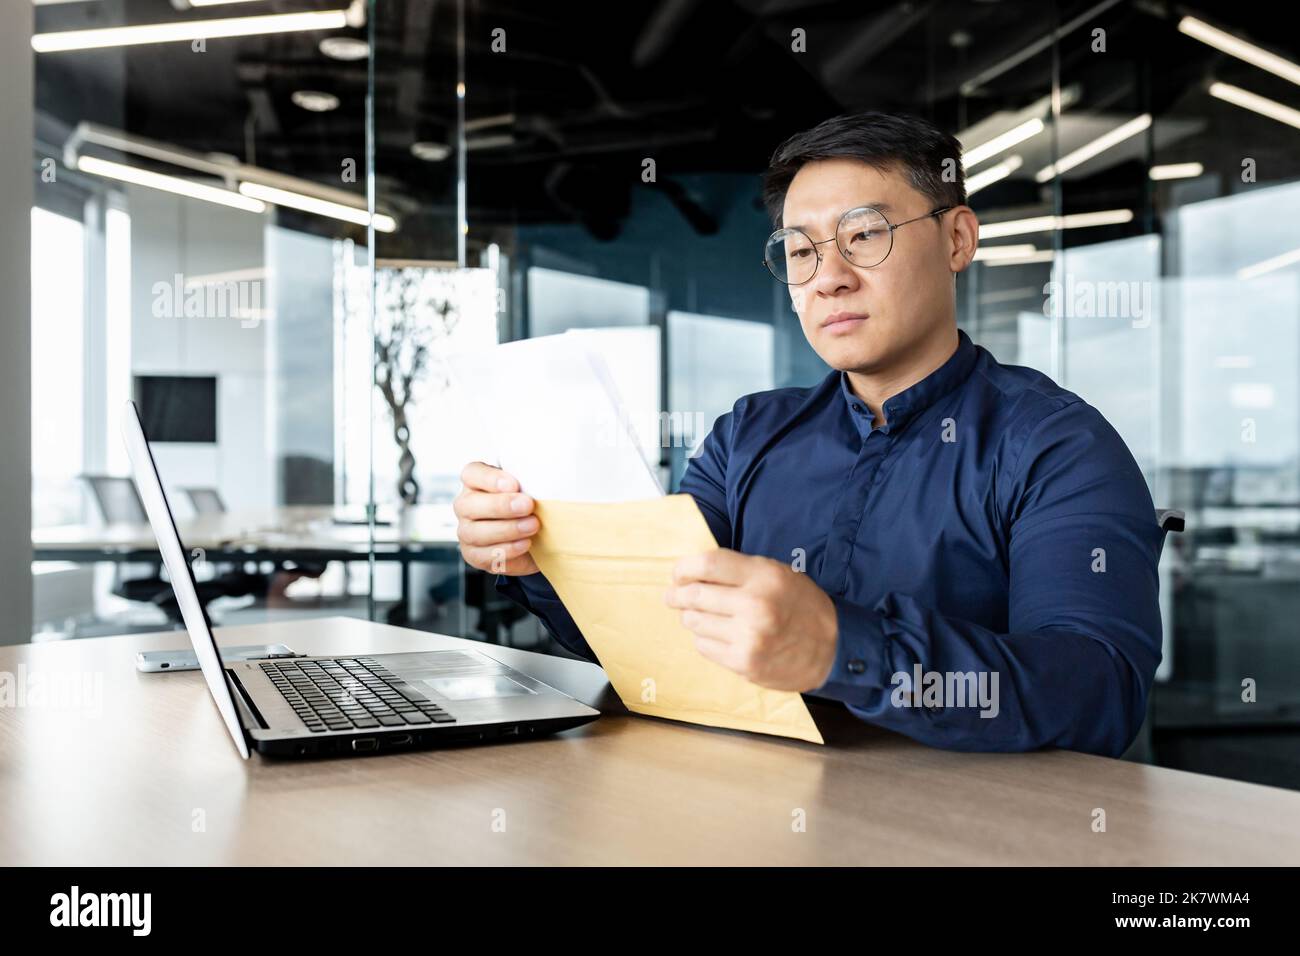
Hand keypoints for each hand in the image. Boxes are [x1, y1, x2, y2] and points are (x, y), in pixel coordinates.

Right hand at [454, 462, 539, 575]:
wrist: (535, 541)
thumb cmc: (529, 507)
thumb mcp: (529, 490)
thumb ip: (528, 483)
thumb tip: (540, 481)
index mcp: (475, 482)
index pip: (471, 474)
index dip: (490, 479)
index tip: (514, 484)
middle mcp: (466, 505)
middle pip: (469, 504)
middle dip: (500, 505)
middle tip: (527, 505)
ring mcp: (466, 531)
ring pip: (474, 532)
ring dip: (507, 529)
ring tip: (532, 525)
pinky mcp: (473, 554)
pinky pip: (483, 555)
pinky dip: (507, 550)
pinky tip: (525, 544)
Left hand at [664, 549, 838, 691]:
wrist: (832, 648)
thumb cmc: (800, 606)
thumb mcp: (777, 574)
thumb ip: (739, 570)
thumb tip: (691, 573)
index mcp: (764, 576)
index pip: (707, 564)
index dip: (684, 568)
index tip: (677, 574)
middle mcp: (756, 605)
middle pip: (695, 595)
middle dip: (677, 594)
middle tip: (672, 596)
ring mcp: (749, 637)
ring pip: (695, 622)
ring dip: (691, 617)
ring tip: (700, 615)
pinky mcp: (744, 663)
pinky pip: (704, 646)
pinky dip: (704, 638)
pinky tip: (718, 635)